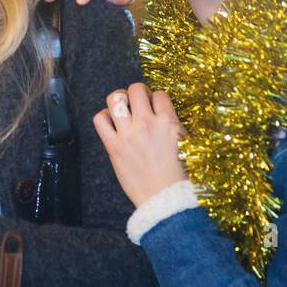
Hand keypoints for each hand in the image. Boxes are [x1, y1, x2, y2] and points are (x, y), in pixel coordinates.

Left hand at [92, 83, 188, 206]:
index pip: (160, 94)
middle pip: (136, 89)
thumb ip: (173, 126)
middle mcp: (147, 123)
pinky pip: (99, 120)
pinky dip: (103, 117)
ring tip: (122, 109)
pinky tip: (110, 123)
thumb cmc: (179, 175)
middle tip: (138, 103)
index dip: (157, 99)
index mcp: (169, 122)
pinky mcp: (113, 147)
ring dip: (118, 100)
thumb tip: (164, 115)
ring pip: (115, 98)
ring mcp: (128, 134)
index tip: (155, 107)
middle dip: (137, 92)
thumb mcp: (186, 144)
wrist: (165, 198)